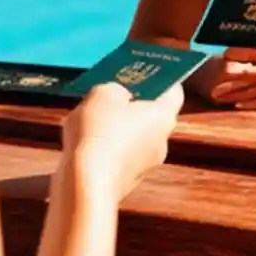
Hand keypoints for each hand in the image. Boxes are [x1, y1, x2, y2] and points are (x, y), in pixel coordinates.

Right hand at [59, 82, 183, 200]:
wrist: (86, 185)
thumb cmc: (100, 132)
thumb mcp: (104, 93)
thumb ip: (115, 89)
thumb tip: (117, 97)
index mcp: (164, 117)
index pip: (173, 90)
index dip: (160, 77)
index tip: (142, 70)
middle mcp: (161, 141)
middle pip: (151, 113)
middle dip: (131, 101)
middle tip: (110, 90)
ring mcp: (145, 165)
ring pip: (133, 135)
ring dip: (116, 125)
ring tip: (88, 116)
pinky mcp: (126, 181)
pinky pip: (119, 154)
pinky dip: (105, 146)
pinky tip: (82, 142)